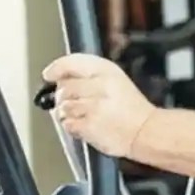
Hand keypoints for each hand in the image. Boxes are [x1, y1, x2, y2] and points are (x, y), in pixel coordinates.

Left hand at [41, 53, 155, 158]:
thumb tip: (59, 77)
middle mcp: (100, 86)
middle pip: (63, 87)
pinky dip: (73, 127)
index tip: (49, 74)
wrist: (145, 130)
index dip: (56, 68)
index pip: (71, 63)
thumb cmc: (130, 107)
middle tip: (76, 103)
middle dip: (64, 96)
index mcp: (106, 71)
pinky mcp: (90, 125)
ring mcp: (94, 106)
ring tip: (83, 115)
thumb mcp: (114, 79)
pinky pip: (68, 124)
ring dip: (68, 113)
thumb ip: (88, 74)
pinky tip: (85, 125)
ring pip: (63, 107)